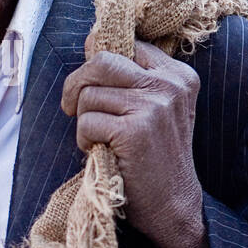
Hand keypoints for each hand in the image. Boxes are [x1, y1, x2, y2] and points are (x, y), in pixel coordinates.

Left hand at [61, 39, 210, 247]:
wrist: (172, 206)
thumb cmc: (154, 158)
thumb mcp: (158, 109)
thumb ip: (134, 78)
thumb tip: (92, 41)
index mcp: (178, 74)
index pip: (127, 44)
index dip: (98, 59)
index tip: (90, 81)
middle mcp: (170, 84)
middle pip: (102, 61)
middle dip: (77, 83)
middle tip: (69, 106)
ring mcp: (154, 105)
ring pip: (89, 94)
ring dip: (83, 120)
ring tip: (102, 140)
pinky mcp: (135, 129)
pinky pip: (86, 122)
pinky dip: (85, 140)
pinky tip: (103, 153)